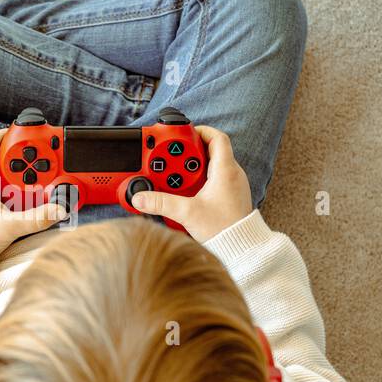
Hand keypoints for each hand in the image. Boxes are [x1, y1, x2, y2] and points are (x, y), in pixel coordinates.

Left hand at [0, 128, 69, 254]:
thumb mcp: (10, 227)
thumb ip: (36, 218)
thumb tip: (58, 209)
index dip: (5, 136)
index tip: (23, 134)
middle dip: (17, 155)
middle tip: (34, 158)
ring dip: (13, 169)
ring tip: (30, 175)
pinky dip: (6, 181)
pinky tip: (19, 191)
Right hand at [131, 125, 253, 241]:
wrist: (241, 249)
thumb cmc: (226, 230)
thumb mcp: (188, 213)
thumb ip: (162, 203)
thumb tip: (141, 197)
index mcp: (226, 170)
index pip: (216, 137)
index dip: (198, 131)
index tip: (179, 136)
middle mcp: (231, 174)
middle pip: (208, 151)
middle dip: (186, 153)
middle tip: (169, 159)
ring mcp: (231, 185)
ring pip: (209, 166)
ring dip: (189, 168)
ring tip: (173, 176)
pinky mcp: (227, 196)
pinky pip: (211, 179)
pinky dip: (196, 180)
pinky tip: (183, 191)